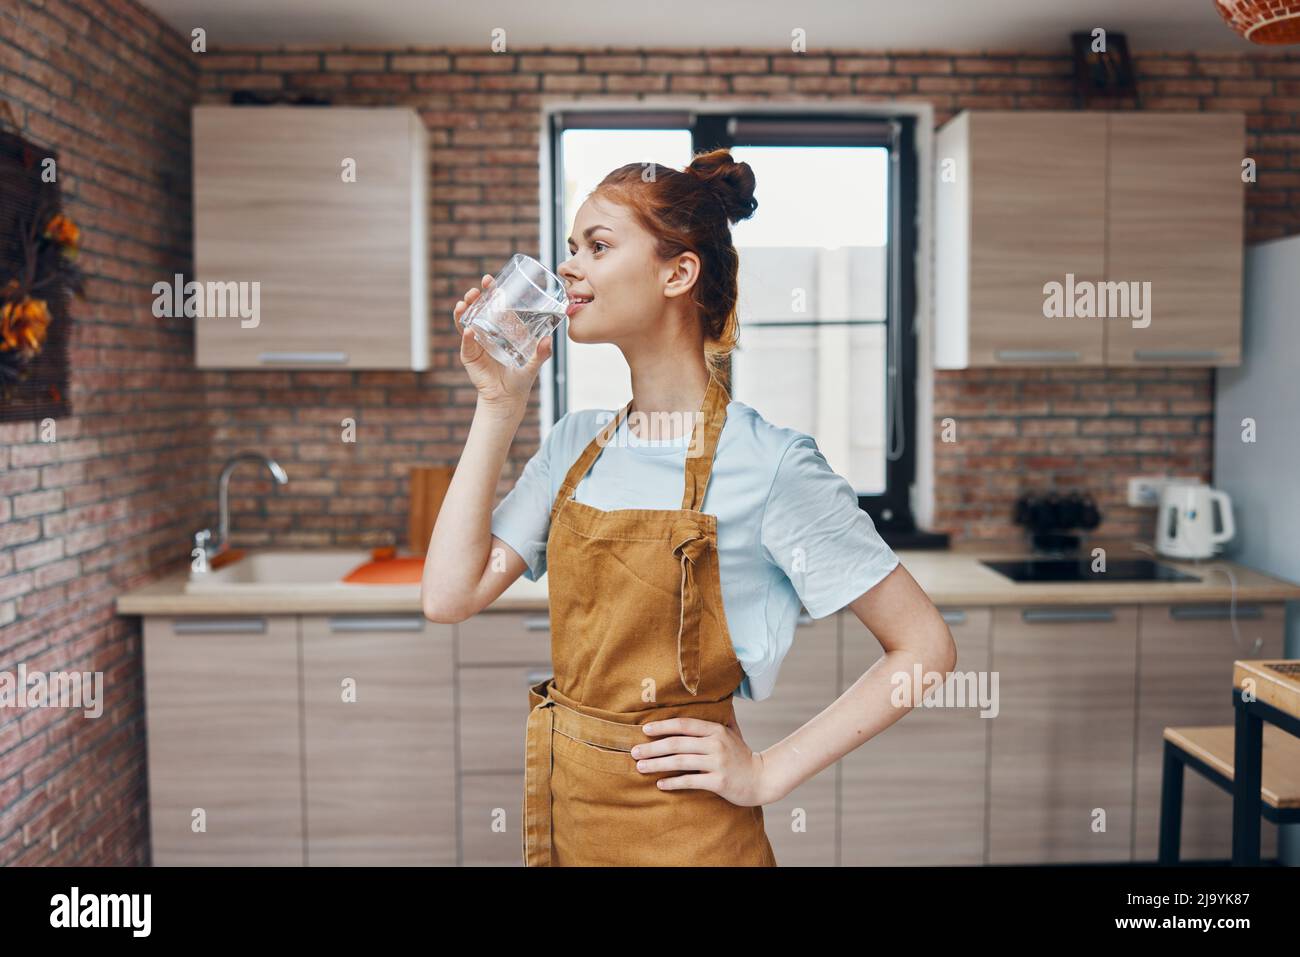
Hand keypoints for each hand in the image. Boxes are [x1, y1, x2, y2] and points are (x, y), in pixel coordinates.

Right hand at [453, 273, 553, 410]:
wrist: (507, 398)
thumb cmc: (521, 378)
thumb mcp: (534, 363)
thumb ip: (541, 353)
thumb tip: (548, 340)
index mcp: (502, 328)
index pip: (495, 305)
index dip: (491, 292)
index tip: (489, 280)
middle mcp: (487, 332)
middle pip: (478, 309)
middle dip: (475, 297)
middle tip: (477, 289)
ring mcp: (476, 342)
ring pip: (467, 321)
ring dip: (464, 311)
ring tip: (465, 303)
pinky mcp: (469, 355)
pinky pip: (467, 342)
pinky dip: (467, 336)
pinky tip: (469, 330)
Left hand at [630, 713, 773, 806]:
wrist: (762, 779)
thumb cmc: (742, 755)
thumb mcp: (733, 733)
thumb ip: (721, 718)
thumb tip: (717, 698)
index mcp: (715, 730)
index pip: (684, 725)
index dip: (662, 726)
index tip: (644, 730)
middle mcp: (715, 744)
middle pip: (677, 743)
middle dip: (652, 747)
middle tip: (634, 752)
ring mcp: (717, 763)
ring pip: (680, 762)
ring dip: (657, 765)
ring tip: (641, 767)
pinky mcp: (718, 781)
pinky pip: (690, 781)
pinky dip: (673, 782)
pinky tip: (660, 784)